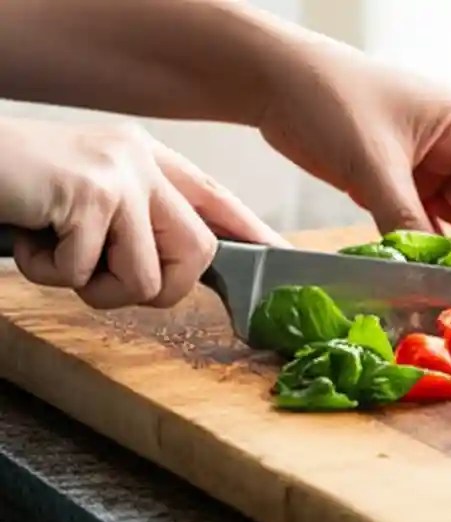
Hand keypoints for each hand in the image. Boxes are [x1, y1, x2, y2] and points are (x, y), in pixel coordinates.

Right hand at [0, 118, 284, 308]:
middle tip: (101, 281)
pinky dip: (49, 273)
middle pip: (198, 253)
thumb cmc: (17, 187)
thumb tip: (175, 268)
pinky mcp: (91, 194)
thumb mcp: (87, 199)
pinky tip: (28, 235)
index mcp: (145, 158)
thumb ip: (132, 223)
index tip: (280, 257)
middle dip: (155, 289)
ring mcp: (119, 175)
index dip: (250, 233)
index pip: (216, 199)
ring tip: (53, 252)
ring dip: (94, 287)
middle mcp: (141, 160)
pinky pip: (87, 272)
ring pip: (146, 276)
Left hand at [257, 44, 450, 272]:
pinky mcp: (395, 182)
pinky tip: (428, 271)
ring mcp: (422, 165)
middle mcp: (448, 144)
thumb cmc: (330, 99)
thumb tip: (430, 269)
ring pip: (450, 215)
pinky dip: (423, 245)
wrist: (273, 83)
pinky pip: (419, 220)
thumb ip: (405, 217)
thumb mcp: (374, 162)